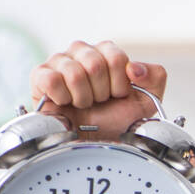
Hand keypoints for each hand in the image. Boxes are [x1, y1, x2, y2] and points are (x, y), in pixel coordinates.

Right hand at [29, 40, 166, 141]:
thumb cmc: (116, 120)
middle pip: (95, 63)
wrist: (95, 141)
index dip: (120, 83)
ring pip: (74, 73)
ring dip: (84, 98)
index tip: (118, 96)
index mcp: (106, 53)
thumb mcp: (146, 101)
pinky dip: (63, 98)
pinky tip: (67, 103)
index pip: (115, 56)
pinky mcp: (40, 75)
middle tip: (100, 102)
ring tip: (84, 104)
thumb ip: (155, 77)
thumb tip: (135, 68)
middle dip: (102, 91)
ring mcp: (59, 61)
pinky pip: (52, 80)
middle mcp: (82, 52)